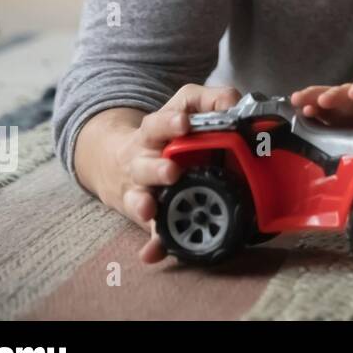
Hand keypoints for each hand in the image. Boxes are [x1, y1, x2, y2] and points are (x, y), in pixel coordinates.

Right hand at [75, 84, 242, 265]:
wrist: (120, 160)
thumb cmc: (167, 132)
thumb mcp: (185, 106)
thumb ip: (210, 100)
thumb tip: (232, 104)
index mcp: (154, 133)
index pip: (158, 124)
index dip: (169, 123)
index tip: (183, 123)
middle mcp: (142, 161)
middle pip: (144, 164)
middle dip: (157, 169)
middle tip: (172, 172)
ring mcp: (142, 189)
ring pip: (140, 197)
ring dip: (145, 204)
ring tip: (151, 210)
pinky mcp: (149, 215)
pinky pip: (150, 230)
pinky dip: (152, 243)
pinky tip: (152, 252)